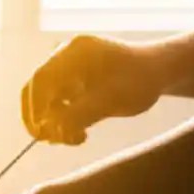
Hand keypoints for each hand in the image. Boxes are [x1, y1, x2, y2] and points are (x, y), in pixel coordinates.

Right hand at [22, 35, 162, 145]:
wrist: (158, 71)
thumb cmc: (140, 81)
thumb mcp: (112, 100)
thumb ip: (80, 114)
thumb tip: (51, 130)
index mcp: (74, 52)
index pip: (40, 79)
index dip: (35, 108)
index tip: (41, 133)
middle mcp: (65, 56)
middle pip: (37, 89)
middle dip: (41, 118)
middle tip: (51, 141)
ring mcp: (68, 68)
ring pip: (46, 99)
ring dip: (54, 122)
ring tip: (76, 139)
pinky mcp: (73, 81)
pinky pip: (57, 102)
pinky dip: (63, 120)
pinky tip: (79, 133)